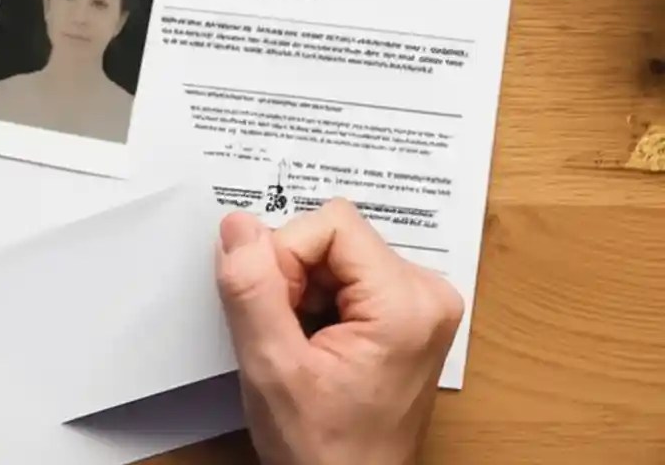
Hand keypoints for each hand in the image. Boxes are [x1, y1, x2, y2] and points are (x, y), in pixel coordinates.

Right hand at [215, 199, 463, 464]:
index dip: (285, 258)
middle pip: (335, 235)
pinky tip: (314, 341)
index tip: (278, 313)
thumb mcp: (271, 368)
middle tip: (288, 333)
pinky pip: (346, 274)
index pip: (329, 224)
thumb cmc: (323, 449)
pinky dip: (317, 299)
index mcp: (407, 303)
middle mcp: (426, 293)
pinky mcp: (406, 312)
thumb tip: (239, 225)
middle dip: (293, 274)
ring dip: (302, 288)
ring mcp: (420, 303)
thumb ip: (251, 289)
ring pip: (335, 253)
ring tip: (302, 343)